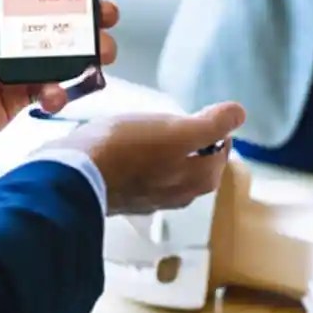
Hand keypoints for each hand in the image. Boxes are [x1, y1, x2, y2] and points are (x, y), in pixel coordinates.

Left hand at [0, 0, 119, 173]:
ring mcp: (8, 70)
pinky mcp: (14, 100)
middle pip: (53, 22)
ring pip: (59, 56)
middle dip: (84, 20)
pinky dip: (61, 91)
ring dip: (84, 54)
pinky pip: (49, 90)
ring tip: (100, 54)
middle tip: (105, 19)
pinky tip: (56, 92)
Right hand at [42, 103, 245, 215]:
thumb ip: (210, 124)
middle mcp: (179, 196)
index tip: (200, 113)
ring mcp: (150, 199)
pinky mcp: (124, 197)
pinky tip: (129, 149)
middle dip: (194, 143)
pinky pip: (144, 177)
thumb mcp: (175, 131)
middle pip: (199, 165)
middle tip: (179, 120)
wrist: (73, 174)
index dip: (215, 129)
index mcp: (199, 180)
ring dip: (169, 153)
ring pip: (172, 172)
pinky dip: (144, 162)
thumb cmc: (125, 150)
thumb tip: (239, 114)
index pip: (221, 151)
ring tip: (154, 131)